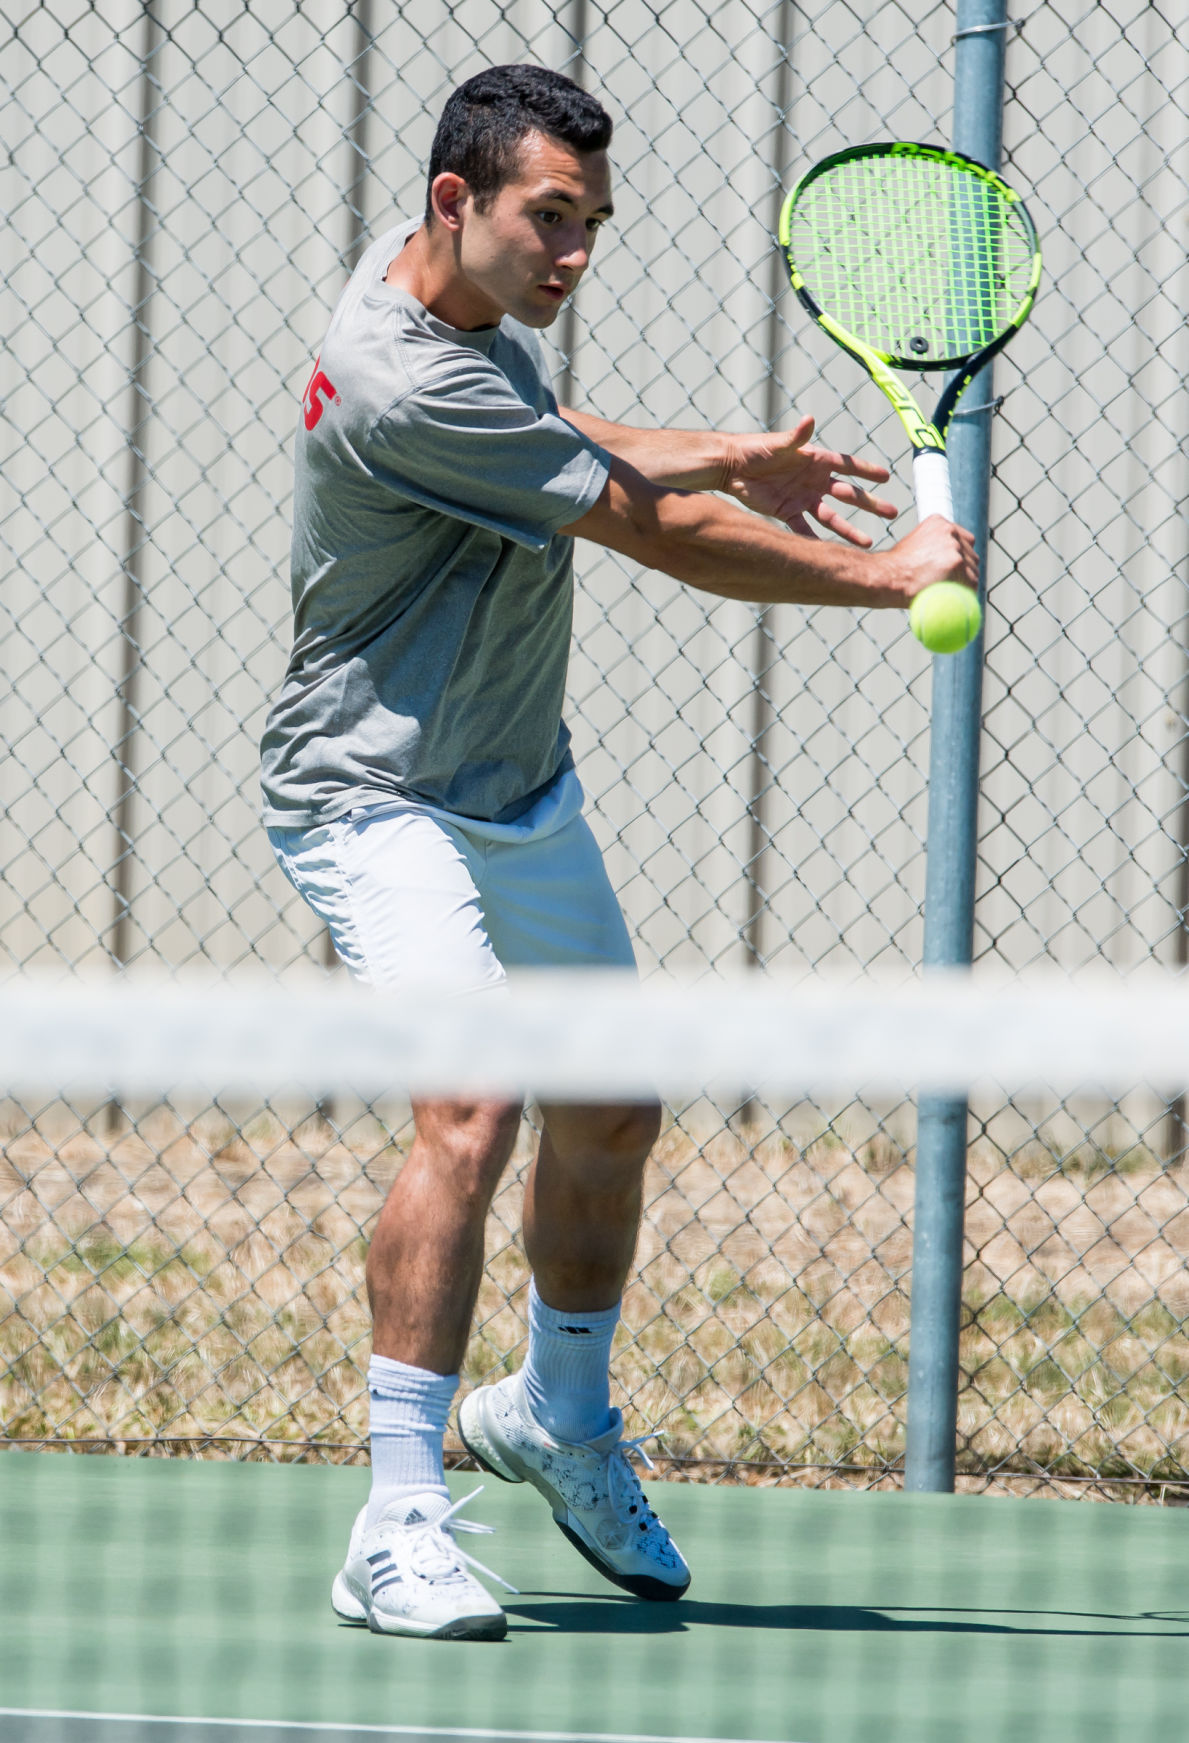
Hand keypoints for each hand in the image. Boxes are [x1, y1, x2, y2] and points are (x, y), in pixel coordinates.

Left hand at [720, 414, 898, 547]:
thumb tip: (809, 419)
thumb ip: (796, 437)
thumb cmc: (756, 449)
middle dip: (870, 503)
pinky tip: (829, 554)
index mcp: (817, 460)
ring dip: (849, 529)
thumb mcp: (779, 444)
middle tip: (892, 512)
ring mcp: (803, 498)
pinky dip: (815, 542)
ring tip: (867, 542)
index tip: (887, 478)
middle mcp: (814, 480)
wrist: (732, 467)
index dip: (868, 471)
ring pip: (831, 517)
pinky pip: (804, 530)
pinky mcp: (787, 512)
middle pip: (848, 494)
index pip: (849, 466)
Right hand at [880, 514, 979, 604]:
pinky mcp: (958, 564)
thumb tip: (944, 559)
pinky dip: (964, 594)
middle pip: (971, 554)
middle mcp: (949, 531)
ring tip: (945, 593)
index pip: (964, 539)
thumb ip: (933, 546)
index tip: (954, 568)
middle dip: (963, 571)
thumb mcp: (913, 545)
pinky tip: (951, 598)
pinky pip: (972, 584)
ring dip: (963, 584)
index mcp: (939, 523)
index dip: (960, 556)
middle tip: (951, 585)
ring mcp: (955, 547)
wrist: (887, 577)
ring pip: (973, 570)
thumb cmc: (894, 568)